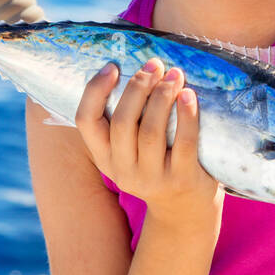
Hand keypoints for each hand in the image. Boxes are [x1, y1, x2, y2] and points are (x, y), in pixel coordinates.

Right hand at [74, 57, 223, 231]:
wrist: (184, 210)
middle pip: (123, 122)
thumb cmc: (156, 163)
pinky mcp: (181, 180)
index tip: (112, 66)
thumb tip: (133, 66)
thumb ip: (126, 118)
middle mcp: (123, 171)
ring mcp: (152, 179)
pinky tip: (189, 95)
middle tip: (154, 65)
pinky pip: (183, 143)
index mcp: (104, 158)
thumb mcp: (130, 149)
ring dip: (162, 96)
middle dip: (138, 87)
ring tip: (174, 74)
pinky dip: (186, 115)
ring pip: (151, 131)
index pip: (86, 122)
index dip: (95, 91)